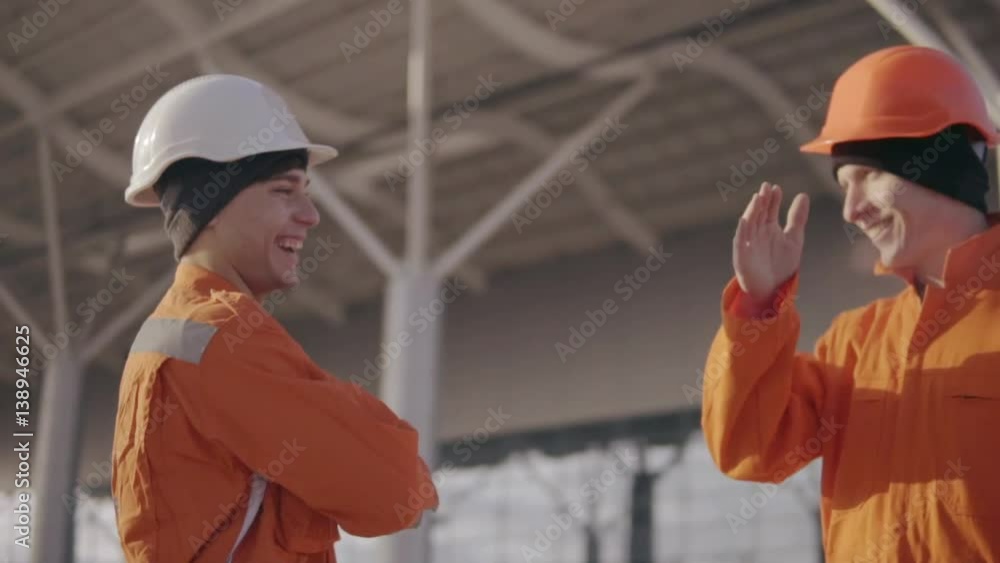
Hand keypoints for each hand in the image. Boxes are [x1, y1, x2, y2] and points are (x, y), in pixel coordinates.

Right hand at [733, 182, 808, 305]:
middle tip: (766, 187)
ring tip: (758, 198)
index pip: (769, 209)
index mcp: (768, 228)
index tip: (777, 188)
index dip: (773, 199)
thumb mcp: (794, 239)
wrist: (773, 290)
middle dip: (762, 201)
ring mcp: (748, 243)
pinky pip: (740, 241)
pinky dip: (742, 230)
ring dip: (752, 211)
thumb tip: (803, 195)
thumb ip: (797, 219)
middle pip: (759, 213)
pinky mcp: (742, 255)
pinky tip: (745, 220)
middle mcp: (757, 233)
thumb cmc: (782, 265)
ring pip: (749, 223)